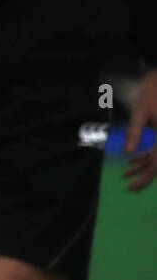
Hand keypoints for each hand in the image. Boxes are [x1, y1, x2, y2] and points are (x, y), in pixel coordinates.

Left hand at [123, 70, 156, 192]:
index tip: (132, 187)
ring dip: (143, 167)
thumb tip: (127, 151)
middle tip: (129, 187)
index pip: (155, 165)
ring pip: (156, 159)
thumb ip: (135, 131)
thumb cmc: (153, 92)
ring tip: (126, 175)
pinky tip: (133, 160)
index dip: (144, 178)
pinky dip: (145, 156)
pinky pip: (156, 150)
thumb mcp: (140, 110)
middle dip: (143, 177)